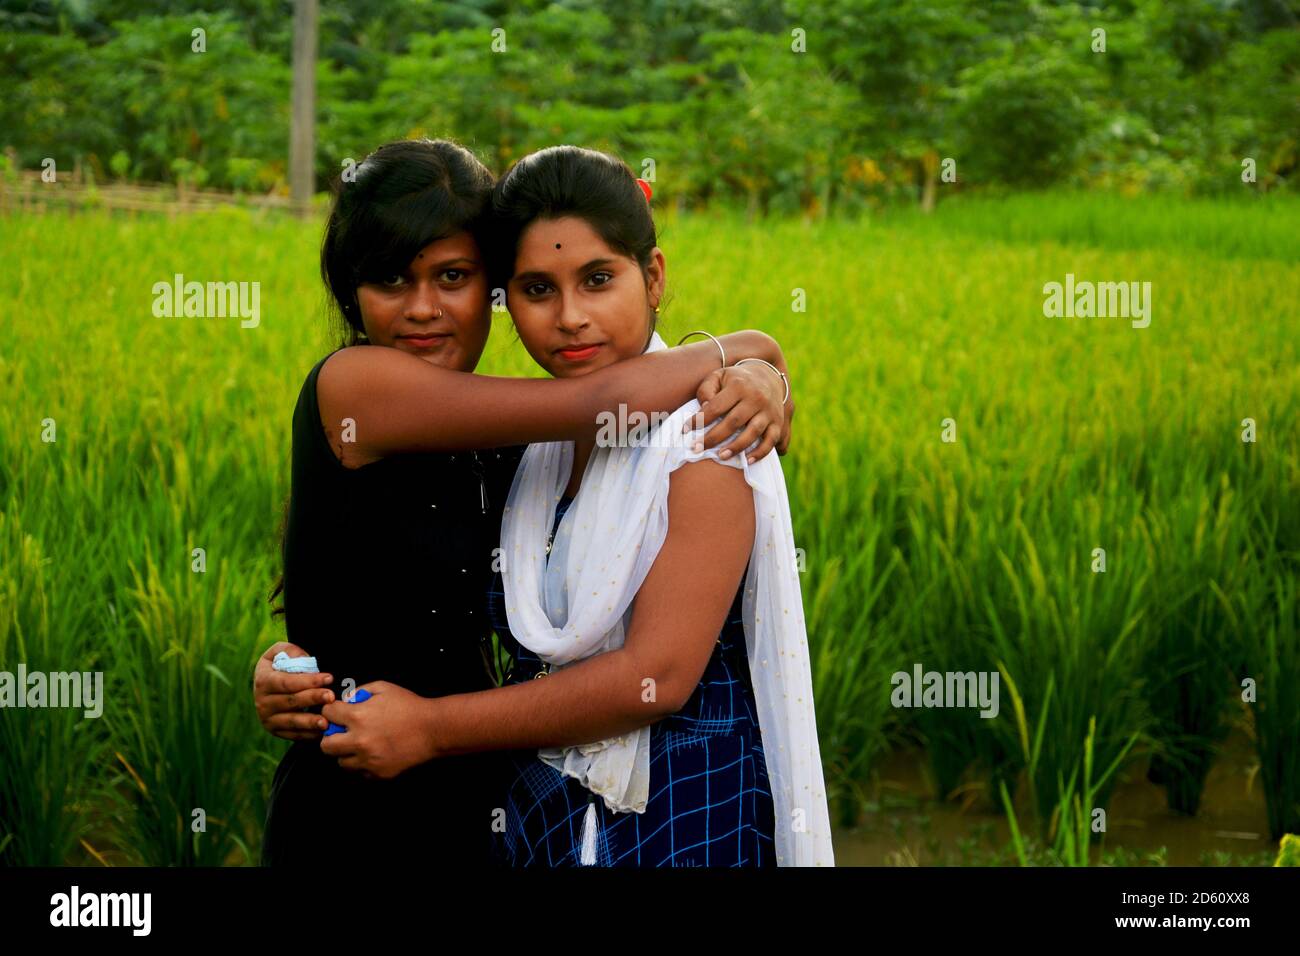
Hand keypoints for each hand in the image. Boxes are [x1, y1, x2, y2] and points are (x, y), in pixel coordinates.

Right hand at [252, 641, 333, 740]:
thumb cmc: (280, 665)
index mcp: (263, 681)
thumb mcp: (280, 651)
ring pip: (292, 721)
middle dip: (313, 698)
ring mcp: (268, 718)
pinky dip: (308, 734)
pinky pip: (293, 734)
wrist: (269, 685)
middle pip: (291, 701)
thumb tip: (304, 660)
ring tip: (326, 721)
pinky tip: (322, 732)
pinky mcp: (276, 730)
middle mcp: (262, 702)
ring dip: (310, 722)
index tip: (328, 678)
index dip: (308, 680)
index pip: (287, 682)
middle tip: (331, 697)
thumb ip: (291, 651)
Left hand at [319, 681, 434, 779]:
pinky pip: (360, 772)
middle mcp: (359, 741)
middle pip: (325, 745)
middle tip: (344, 732)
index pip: (327, 714)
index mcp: (358, 717)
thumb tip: (345, 701)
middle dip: (332, 736)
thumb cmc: (409, 706)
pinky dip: (364, 764)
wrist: (433, 729)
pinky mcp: (378, 773)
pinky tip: (375, 752)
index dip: (333, 711)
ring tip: (361, 744)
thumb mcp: (384, 688)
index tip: (339, 712)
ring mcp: (368, 760)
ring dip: (347, 752)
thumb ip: (360, 691)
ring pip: (341, 761)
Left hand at [686, 362, 788, 463]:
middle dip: (713, 438)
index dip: (699, 420)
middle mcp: (756, 398)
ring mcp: (768, 411)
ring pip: (753, 432)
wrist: (768, 375)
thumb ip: (706, 389)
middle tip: (696, 449)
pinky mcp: (777, 422)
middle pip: (733, 422)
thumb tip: (703, 407)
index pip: (715, 406)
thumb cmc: (736, 380)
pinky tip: (747, 461)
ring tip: (720, 456)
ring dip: (736, 447)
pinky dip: (761, 452)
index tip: (685, 430)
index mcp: (738, 386)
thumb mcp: (719, 376)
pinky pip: (771, 440)